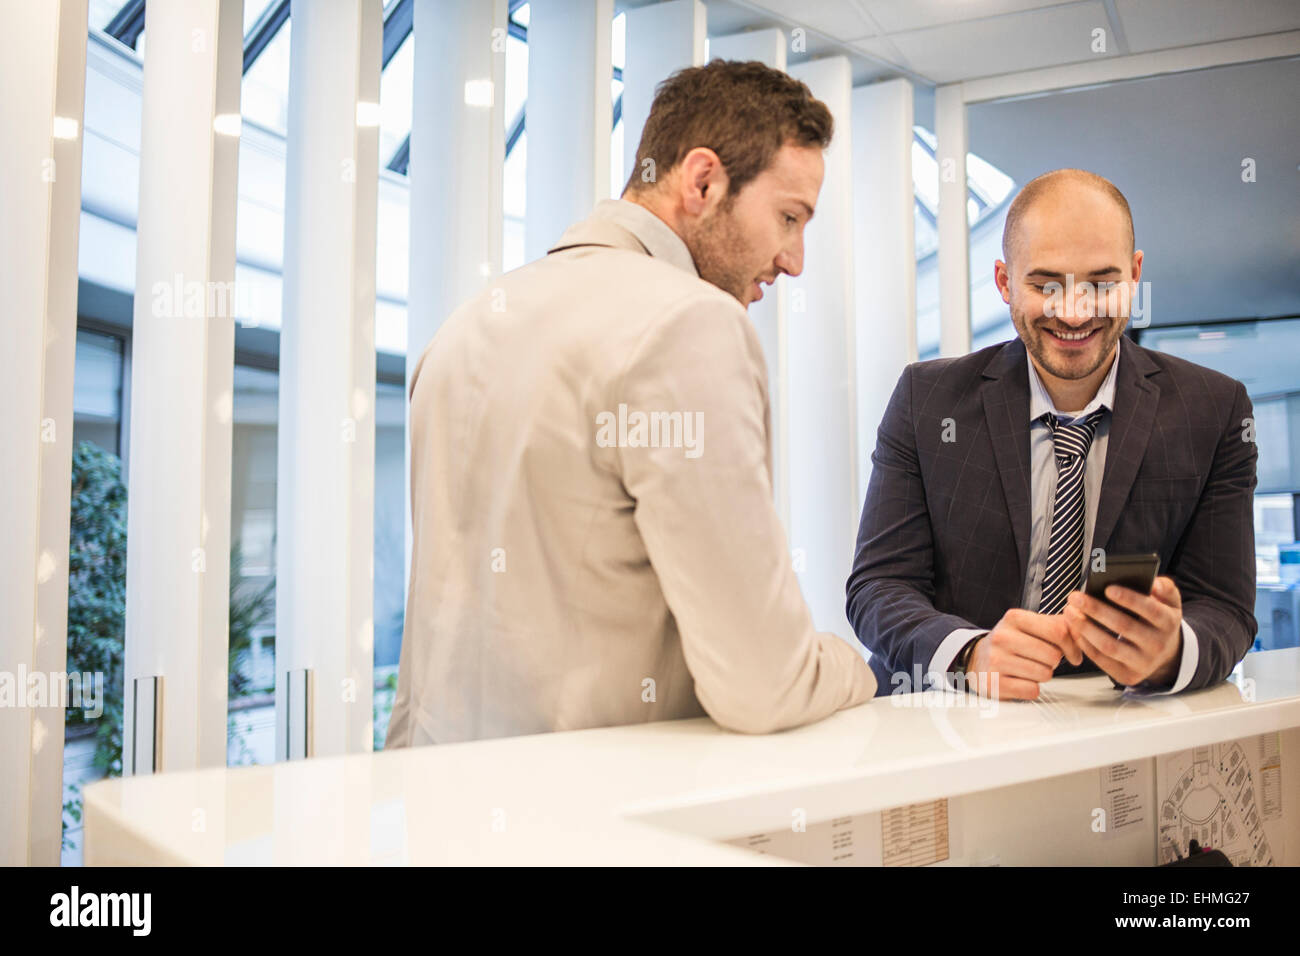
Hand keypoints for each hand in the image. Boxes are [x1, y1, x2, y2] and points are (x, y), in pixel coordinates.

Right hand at [966, 608, 1083, 699]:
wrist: (976, 659)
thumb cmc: (1010, 643)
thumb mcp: (1028, 626)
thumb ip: (1057, 625)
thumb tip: (1081, 630)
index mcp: (1013, 618)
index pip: (1058, 631)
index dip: (1072, 645)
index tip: (1072, 653)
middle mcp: (1002, 637)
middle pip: (1053, 655)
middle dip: (1054, 661)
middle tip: (1041, 660)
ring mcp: (996, 660)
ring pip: (1045, 674)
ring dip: (1042, 675)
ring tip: (1027, 669)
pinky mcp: (994, 684)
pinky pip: (1032, 690)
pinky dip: (1031, 689)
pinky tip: (1020, 680)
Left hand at [1063, 576, 1182, 687]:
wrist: (1165, 652)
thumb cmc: (1159, 619)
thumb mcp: (1169, 602)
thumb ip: (1164, 588)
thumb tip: (1154, 584)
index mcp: (1169, 622)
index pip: (1151, 610)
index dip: (1129, 599)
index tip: (1108, 588)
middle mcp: (1158, 644)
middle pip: (1124, 626)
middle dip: (1096, 610)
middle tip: (1075, 597)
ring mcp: (1143, 663)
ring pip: (1109, 646)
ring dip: (1085, 628)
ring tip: (1070, 612)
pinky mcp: (1128, 675)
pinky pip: (1101, 659)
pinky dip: (1085, 643)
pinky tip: (1075, 628)